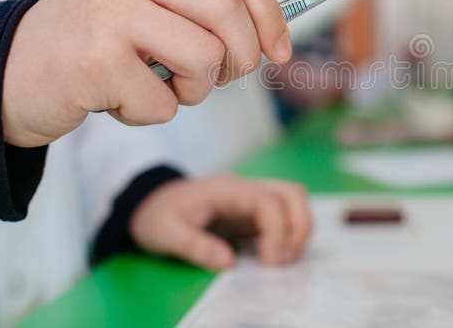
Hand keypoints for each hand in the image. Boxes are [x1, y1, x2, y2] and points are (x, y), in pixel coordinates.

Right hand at [2, 0, 291, 146]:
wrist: (9, 73)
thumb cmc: (93, 43)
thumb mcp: (142, 4)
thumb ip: (197, 5)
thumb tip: (272, 36)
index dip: (269, 14)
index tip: (282, 51)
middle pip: (228, 10)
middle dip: (242, 57)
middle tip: (221, 78)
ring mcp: (108, 10)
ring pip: (205, 58)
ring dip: (193, 91)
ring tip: (157, 87)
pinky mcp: (95, 60)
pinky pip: (164, 102)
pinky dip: (151, 113)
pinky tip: (118, 101)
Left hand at [129, 176, 312, 270]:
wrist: (152, 204)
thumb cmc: (158, 215)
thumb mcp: (164, 232)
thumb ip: (194, 246)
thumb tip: (228, 263)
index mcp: (228, 190)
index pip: (267, 202)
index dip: (277, 231)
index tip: (270, 262)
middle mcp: (247, 190)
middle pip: (293, 193)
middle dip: (300, 226)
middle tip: (285, 259)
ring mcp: (253, 200)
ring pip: (295, 202)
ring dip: (299, 231)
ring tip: (282, 260)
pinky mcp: (254, 214)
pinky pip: (285, 218)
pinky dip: (289, 236)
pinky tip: (273, 257)